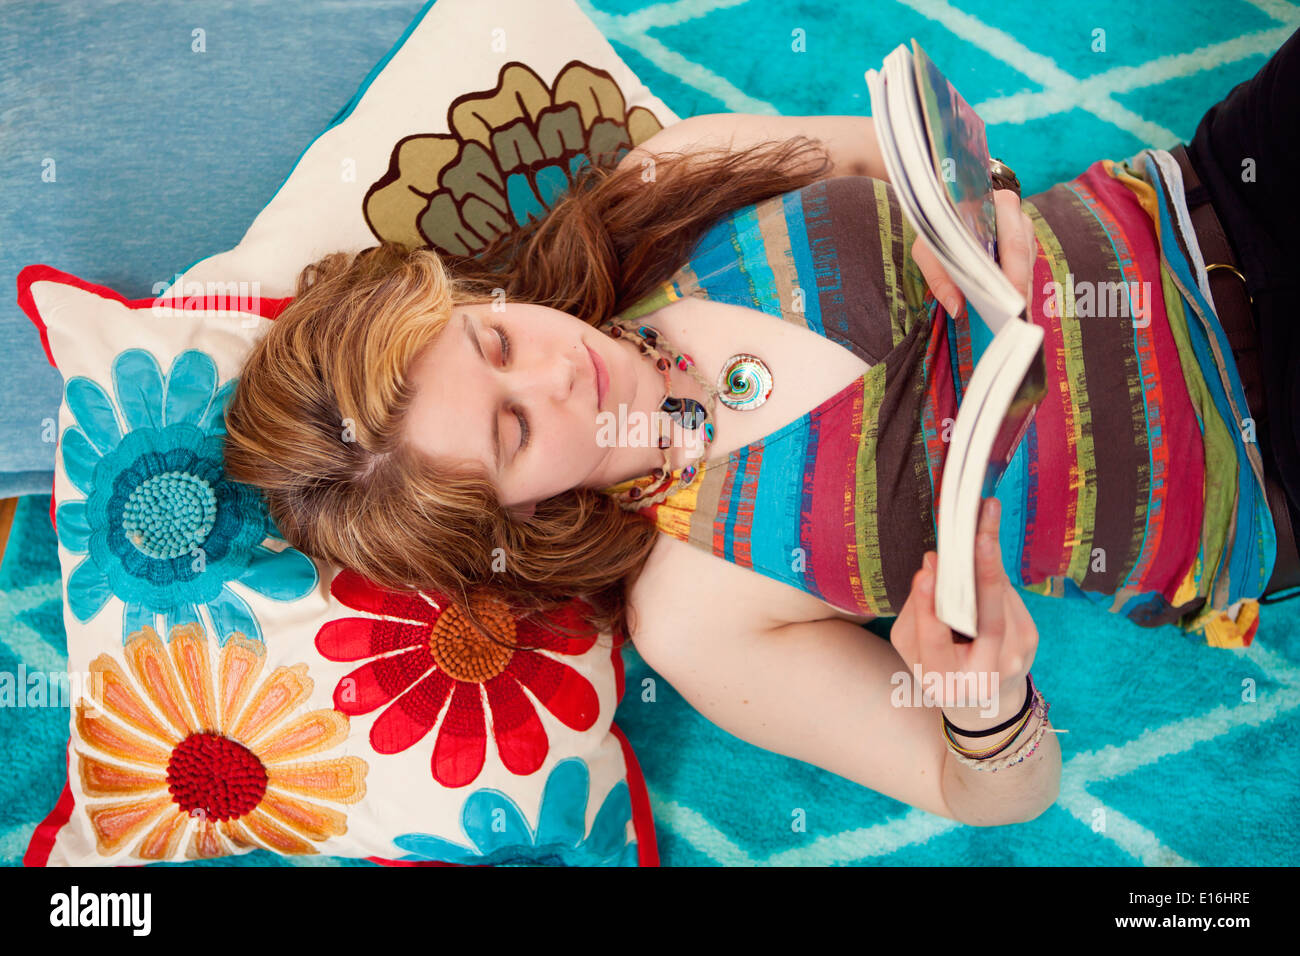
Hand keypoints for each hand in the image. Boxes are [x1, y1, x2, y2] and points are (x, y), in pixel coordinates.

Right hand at [889, 497, 1038, 728]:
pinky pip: (1009, 598)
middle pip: (988, 621)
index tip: (926, 574)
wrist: (985, 703)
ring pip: (1000, 601)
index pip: (936, 643)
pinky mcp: (1030, 641)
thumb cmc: (938, 668)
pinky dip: (992, 575)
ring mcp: (1015, 658)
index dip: (929, 609)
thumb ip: (917, 610)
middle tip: (980, 535)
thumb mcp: (913, 648)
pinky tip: (984, 556)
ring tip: (984, 519)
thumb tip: (933, 563)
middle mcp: (986, 674)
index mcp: (946, 680)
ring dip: (988, 561)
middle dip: (983, 574)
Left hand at [912, 188, 1036, 318]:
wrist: (945, 205)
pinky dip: (1015, 290)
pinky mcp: (1023, 246)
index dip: (1015, 276)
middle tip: (1015, 321)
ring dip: (1019, 293)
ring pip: (1028, 267)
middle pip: (1025, 260)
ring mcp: (1024, 232)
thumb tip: (956, 308)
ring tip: (1011, 320)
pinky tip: (1007, 308)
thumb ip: (939, 276)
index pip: (1014, 244)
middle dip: (1020, 292)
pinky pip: (1024, 271)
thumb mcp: (928, 246)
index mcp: (999, 206)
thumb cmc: (939, 223)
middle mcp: (1018, 217)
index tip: (1013, 301)